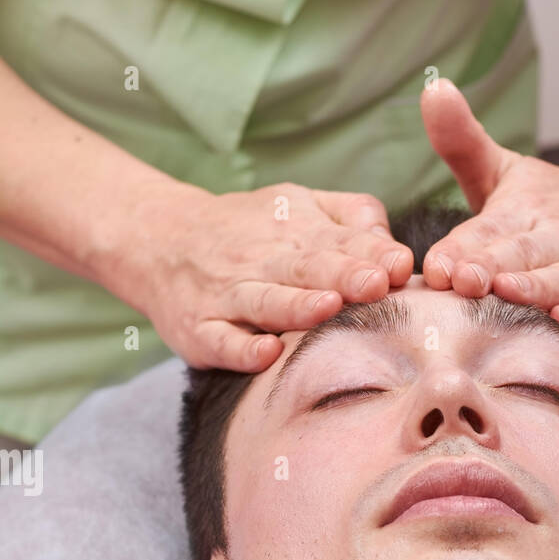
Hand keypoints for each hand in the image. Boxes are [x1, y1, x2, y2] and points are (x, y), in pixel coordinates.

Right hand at [117, 180, 414, 370]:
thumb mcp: (296, 205)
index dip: (369, 254)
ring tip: (328, 307)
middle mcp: (263, 262)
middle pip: (307, 269)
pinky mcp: (201, 330)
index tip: (400, 265)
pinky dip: (243, 348)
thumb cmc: (248, 230)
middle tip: (377, 284)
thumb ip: (350, 217)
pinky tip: (267, 354)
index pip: (337, 241)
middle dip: (343, 276)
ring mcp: (229, 296)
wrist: (158, 238)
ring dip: (297, 307)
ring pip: (266, 302)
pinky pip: (223, 341)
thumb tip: (395, 246)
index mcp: (294, 232)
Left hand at [420, 79, 558, 344]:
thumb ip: (463, 141)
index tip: (437, 264)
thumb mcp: (507, 170)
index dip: (462, 248)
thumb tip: (432, 87)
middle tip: (460, 279)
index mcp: (524, 210)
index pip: (487, 231)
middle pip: (521, 255)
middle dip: (490, 267)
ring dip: (535, 289)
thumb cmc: (557, 204)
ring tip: (505, 291)